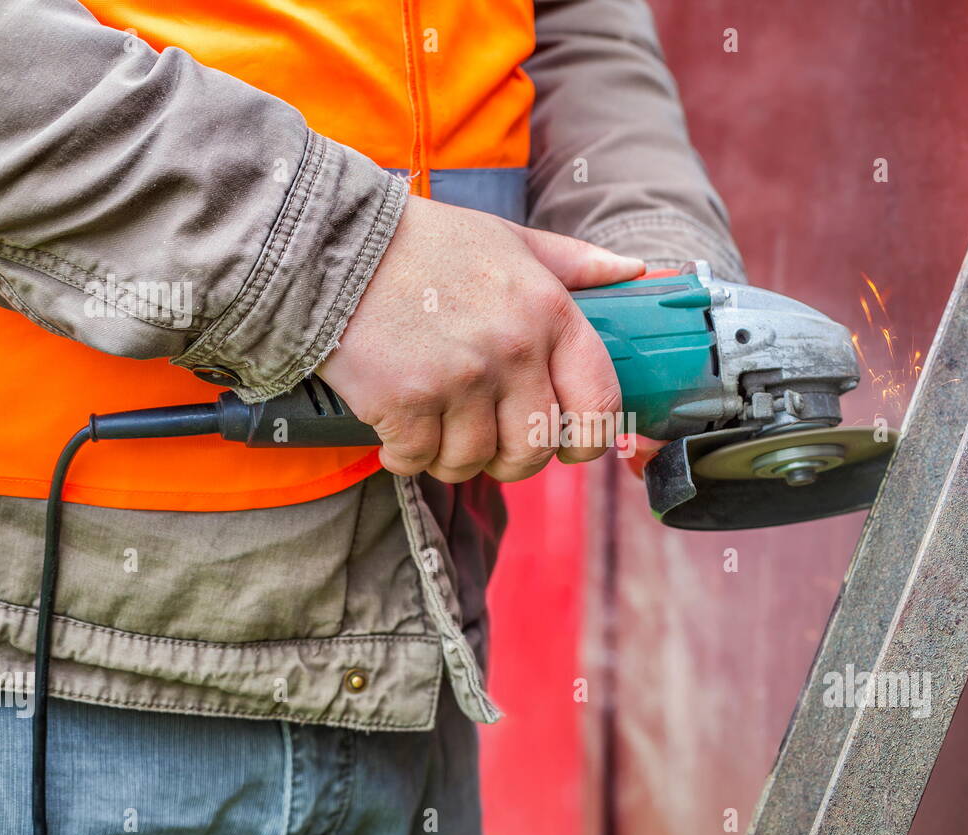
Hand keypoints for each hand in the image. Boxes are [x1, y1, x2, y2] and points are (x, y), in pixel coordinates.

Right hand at [318, 195, 643, 482]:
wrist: (332, 244)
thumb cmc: (424, 245)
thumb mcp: (508, 239)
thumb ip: (573, 263)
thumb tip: (634, 270)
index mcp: (548, 311)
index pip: (599, 401)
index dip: (590, 441)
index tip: (571, 449)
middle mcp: (512, 348)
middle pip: (533, 448)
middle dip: (511, 460)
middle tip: (485, 443)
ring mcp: (458, 378)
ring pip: (472, 462)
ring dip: (451, 458)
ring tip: (432, 426)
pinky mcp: (404, 402)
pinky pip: (418, 460)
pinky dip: (404, 455)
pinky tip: (394, 429)